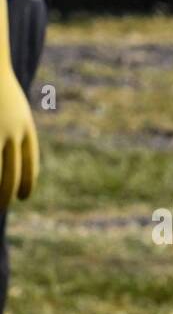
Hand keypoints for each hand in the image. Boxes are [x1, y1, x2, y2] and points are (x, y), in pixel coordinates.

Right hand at [0, 68, 37, 208]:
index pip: (29, 163)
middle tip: (2, 207)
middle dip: (5, 193)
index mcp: (24, 127)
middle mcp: (10, 133)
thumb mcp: (11, 105)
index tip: (23, 197)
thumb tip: (14, 149)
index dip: (27, 182)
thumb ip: (14, 124)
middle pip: (10, 173)